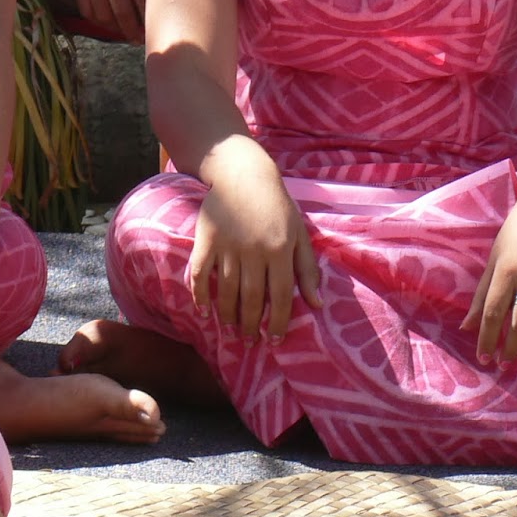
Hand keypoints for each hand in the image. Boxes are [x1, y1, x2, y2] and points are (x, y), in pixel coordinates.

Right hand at [55, 0, 148, 41]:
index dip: (153, 16)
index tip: (162, 26)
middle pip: (124, 12)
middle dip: (136, 32)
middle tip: (145, 39)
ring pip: (104, 15)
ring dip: (118, 30)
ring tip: (129, 34)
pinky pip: (87, 9)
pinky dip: (99, 21)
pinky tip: (110, 22)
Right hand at [189, 177, 321, 342]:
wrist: (243, 175)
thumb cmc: (277, 206)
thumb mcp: (300, 233)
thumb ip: (307, 268)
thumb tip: (317, 304)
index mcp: (280, 250)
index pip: (280, 295)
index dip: (278, 321)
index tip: (274, 340)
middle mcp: (254, 251)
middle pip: (252, 297)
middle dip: (251, 323)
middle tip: (249, 341)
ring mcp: (227, 245)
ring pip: (227, 289)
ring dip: (228, 314)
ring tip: (231, 329)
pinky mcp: (206, 239)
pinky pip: (200, 273)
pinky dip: (200, 294)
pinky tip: (203, 311)